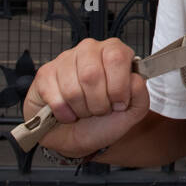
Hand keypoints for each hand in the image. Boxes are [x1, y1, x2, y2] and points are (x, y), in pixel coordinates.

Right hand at [23, 38, 148, 159]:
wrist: (78, 136)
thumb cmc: (104, 120)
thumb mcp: (132, 111)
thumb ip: (141, 95)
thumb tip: (134, 80)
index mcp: (114, 52)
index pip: (117, 58)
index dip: (118, 87)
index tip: (119, 103)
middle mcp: (89, 50)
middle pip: (92, 74)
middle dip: (98, 103)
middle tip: (100, 110)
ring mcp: (65, 60)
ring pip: (73, 88)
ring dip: (81, 109)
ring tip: (84, 110)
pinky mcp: (45, 75)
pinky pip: (55, 98)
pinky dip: (65, 114)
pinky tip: (68, 113)